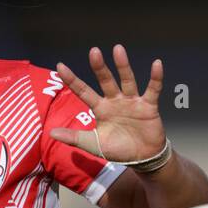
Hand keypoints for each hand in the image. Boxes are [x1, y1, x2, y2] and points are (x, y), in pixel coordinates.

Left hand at [49, 44, 165, 162]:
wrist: (142, 158)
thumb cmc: (118, 150)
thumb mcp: (94, 144)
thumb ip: (74, 137)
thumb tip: (51, 133)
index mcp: (101, 109)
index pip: (84, 91)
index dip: (72, 80)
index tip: (60, 66)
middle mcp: (115, 101)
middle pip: (105, 81)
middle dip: (100, 67)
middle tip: (94, 51)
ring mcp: (131, 101)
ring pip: (127, 80)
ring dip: (123, 66)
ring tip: (118, 50)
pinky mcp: (148, 105)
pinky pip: (152, 89)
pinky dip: (155, 78)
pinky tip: (156, 64)